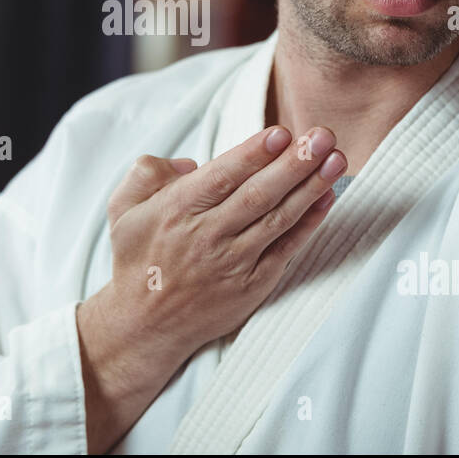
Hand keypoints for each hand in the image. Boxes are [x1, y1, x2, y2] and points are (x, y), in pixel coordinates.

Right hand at [104, 124, 344, 360]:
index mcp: (175, 211)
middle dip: (294, 163)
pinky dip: (309, 224)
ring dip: (310, 188)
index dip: (254, 154)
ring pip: (277, 219)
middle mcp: (206, 236)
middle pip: (257, 194)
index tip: (282, 133)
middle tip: (323, 136)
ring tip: (336, 159)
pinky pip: (286, 249)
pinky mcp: (252, 285)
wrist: (144, 325)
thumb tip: (192, 162)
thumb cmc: (138, 258)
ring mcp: (232, 263)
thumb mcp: (122, 208)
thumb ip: (148, 173)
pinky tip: (327, 199)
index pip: (222, 176)